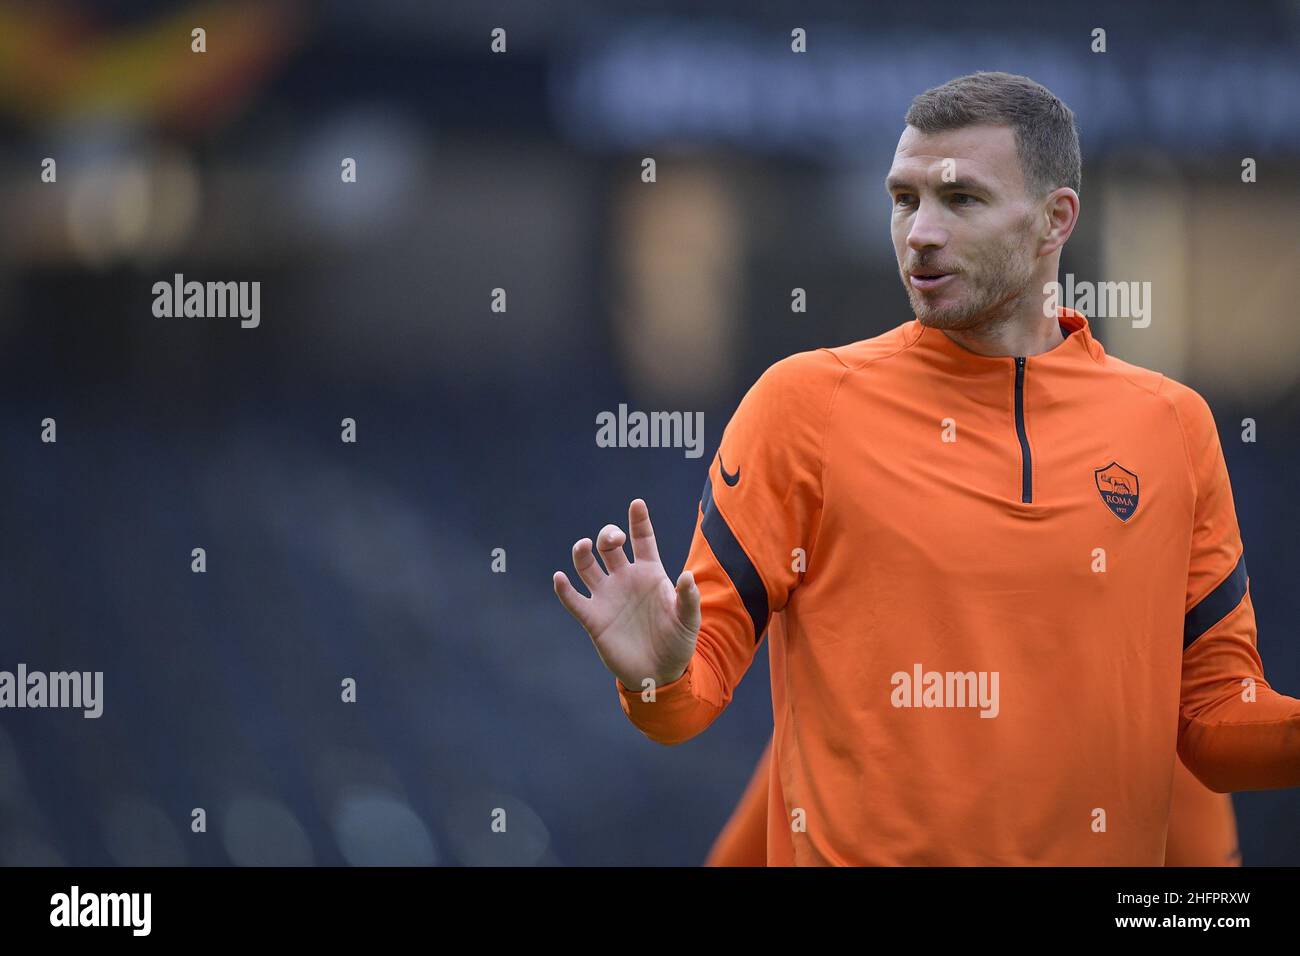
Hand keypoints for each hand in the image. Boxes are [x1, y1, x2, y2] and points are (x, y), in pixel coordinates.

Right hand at [553, 498, 700, 690]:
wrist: (659, 674)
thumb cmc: (678, 643)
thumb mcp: (689, 621)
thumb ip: (688, 598)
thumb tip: (686, 576)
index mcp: (650, 573)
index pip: (642, 539)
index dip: (638, 521)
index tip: (637, 504)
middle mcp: (625, 579)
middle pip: (609, 546)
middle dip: (608, 535)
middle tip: (612, 540)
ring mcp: (607, 596)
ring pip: (587, 566)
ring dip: (582, 553)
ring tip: (584, 547)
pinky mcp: (593, 618)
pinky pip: (573, 599)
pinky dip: (564, 589)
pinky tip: (560, 578)